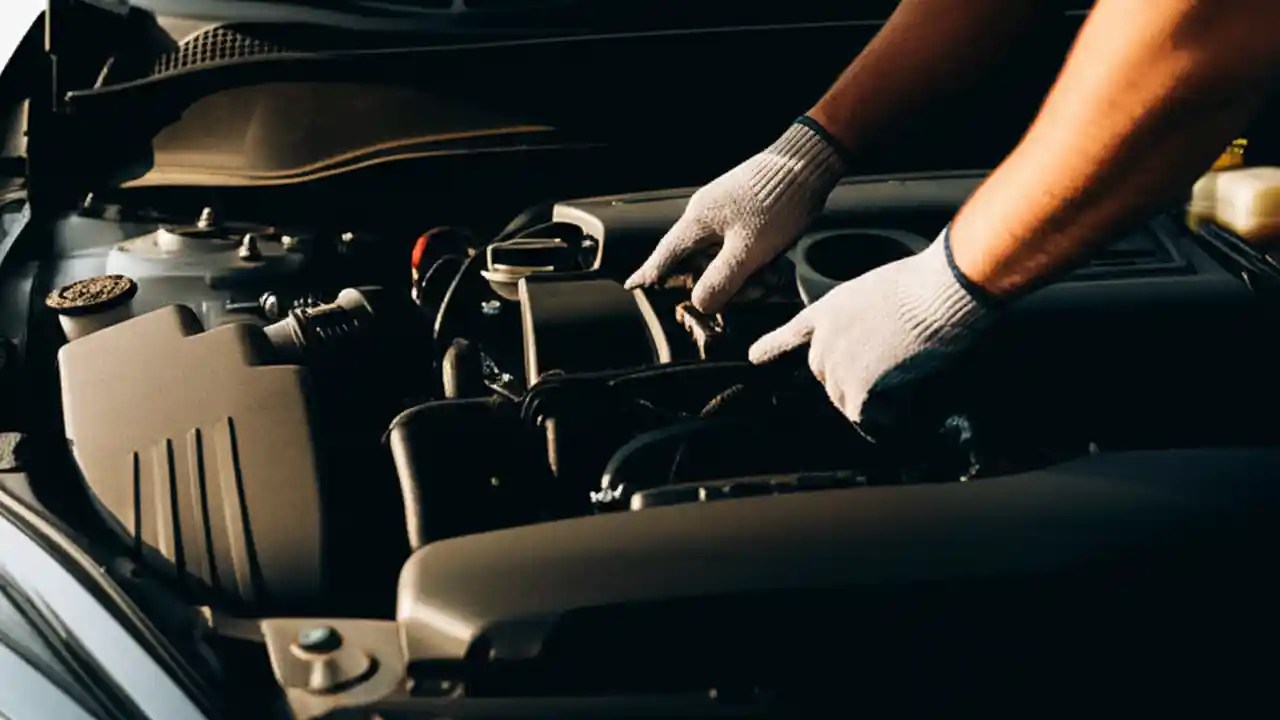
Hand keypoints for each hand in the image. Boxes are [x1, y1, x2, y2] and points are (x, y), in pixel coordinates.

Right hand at [624, 118, 844, 312]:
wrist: (808, 164)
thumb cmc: (775, 205)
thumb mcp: (748, 250)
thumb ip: (721, 280)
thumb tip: (699, 304)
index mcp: (699, 221)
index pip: (667, 253)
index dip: (651, 272)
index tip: (634, 285)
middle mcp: (708, 216)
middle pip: (703, 264)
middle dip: (728, 285)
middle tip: (757, 291)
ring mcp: (728, 214)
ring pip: (727, 258)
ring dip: (748, 276)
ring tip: (773, 278)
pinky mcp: (748, 214)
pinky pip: (743, 248)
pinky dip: (757, 262)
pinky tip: (776, 267)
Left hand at [748, 230, 993, 435]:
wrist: (934, 293)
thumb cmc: (922, 284)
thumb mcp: (878, 291)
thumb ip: (866, 317)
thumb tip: (880, 339)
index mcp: (829, 309)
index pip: (793, 332)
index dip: (773, 346)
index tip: (754, 356)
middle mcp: (824, 339)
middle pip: (824, 375)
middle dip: (850, 380)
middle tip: (886, 374)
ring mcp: (837, 364)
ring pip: (844, 398)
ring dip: (870, 400)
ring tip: (902, 385)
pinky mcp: (857, 386)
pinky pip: (863, 416)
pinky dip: (881, 418)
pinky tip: (899, 409)